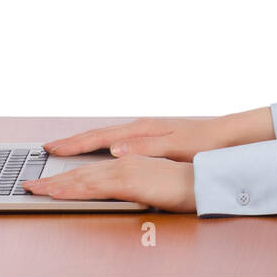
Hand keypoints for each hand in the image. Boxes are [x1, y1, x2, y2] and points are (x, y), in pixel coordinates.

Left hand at [21, 154, 195, 212]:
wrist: (206, 175)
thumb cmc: (187, 175)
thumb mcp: (157, 173)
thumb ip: (137, 172)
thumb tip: (118, 173)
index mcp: (130, 154)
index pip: (93, 160)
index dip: (69, 165)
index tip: (48, 172)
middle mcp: (124, 157)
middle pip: (82, 167)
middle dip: (54, 176)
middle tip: (30, 184)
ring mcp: (125, 167)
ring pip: (83, 175)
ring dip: (57, 183)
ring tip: (36, 189)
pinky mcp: (128, 180)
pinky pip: (94, 185)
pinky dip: (73, 188)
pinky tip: (59, 192)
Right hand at [43, 109, 273, 162]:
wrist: (228, 135)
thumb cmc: (204, 142)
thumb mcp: (175, 147)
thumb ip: (144, 147)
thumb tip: (114, 148)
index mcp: (142, 130)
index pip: (100, 137)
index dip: (75, 144)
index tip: (52, 148)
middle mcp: (141, 127)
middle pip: (99, 133)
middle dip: (73, 141)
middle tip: (48, 148)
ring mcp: (147, 130)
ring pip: (107, 135)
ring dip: (86, 141)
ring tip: (67, 147)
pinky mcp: (153, 135)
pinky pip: (118, 138)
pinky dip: (102, 143)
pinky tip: (101, 147)